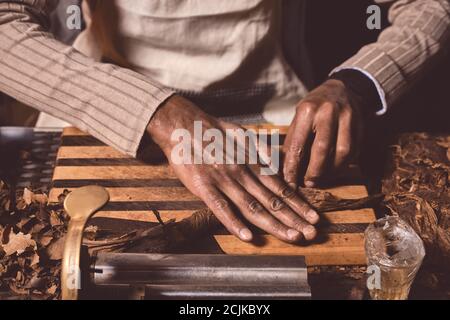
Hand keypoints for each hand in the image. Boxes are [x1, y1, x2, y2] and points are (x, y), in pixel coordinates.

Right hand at [147, 95, 318, 242]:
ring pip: (252, 206)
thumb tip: (276, 163)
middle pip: (272, 200)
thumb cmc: (213, 132)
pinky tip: (248, 236)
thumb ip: (260, 149)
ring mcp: (224, 180)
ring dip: (274, 224)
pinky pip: (221, 207)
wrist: (183, 125)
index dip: (298, 204)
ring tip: (293, 237)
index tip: (314, 218)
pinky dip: (234, 222)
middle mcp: (242, 173)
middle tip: (312, 234)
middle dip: (294, 218)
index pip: (280, 188)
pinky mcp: (203, 186)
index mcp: (252, 163)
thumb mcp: (242, 134)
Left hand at [283, 79, 363, 187]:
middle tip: (308, 183)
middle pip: (322, 150)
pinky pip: (355, 150)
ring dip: (332, 171)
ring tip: (322, 178)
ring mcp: (347, 117)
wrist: (341, 88)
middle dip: (314, 172)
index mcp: (307, 110)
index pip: (298, 145)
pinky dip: (344, 164)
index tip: (290, 181)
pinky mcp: (360, 124)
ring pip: (342, 152)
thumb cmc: (314, 106)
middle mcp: (328, 112)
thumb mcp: (298, 117)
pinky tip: (335, 169)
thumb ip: (292, 141)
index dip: (293, 167)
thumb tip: (284, 168)